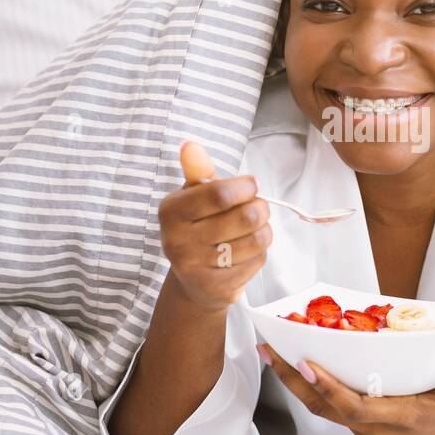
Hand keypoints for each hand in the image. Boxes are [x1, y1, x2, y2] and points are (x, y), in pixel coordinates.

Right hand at [158, 141, 271, 312]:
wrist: (193, 281)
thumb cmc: (198, 227)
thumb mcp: (194, 197)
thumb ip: (199, 173)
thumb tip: (191, 146)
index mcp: (170, 211)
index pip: (220, 194)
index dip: (246, 187)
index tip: (253, 185)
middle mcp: (178, 242)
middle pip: (246, 217)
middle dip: (261, 208)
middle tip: (259, 208)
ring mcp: (197, 268)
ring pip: (257, 239)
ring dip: (264, 230)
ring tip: (253, 229)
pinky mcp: (218, 288)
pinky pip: (258, 261)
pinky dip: (259, 253)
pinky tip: (245, 252)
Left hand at [256, 343, 434, 434]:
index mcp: (403, 420)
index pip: (356, 407)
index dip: (329, 387)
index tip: (306, 363)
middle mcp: (380, 434)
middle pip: (328, 409)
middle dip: (295, 381)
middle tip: (271, 350)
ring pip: (327, 411)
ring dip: (300, 384)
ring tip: (276, 352)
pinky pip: (336, 412)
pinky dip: (318, 390)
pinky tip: (304, 366)